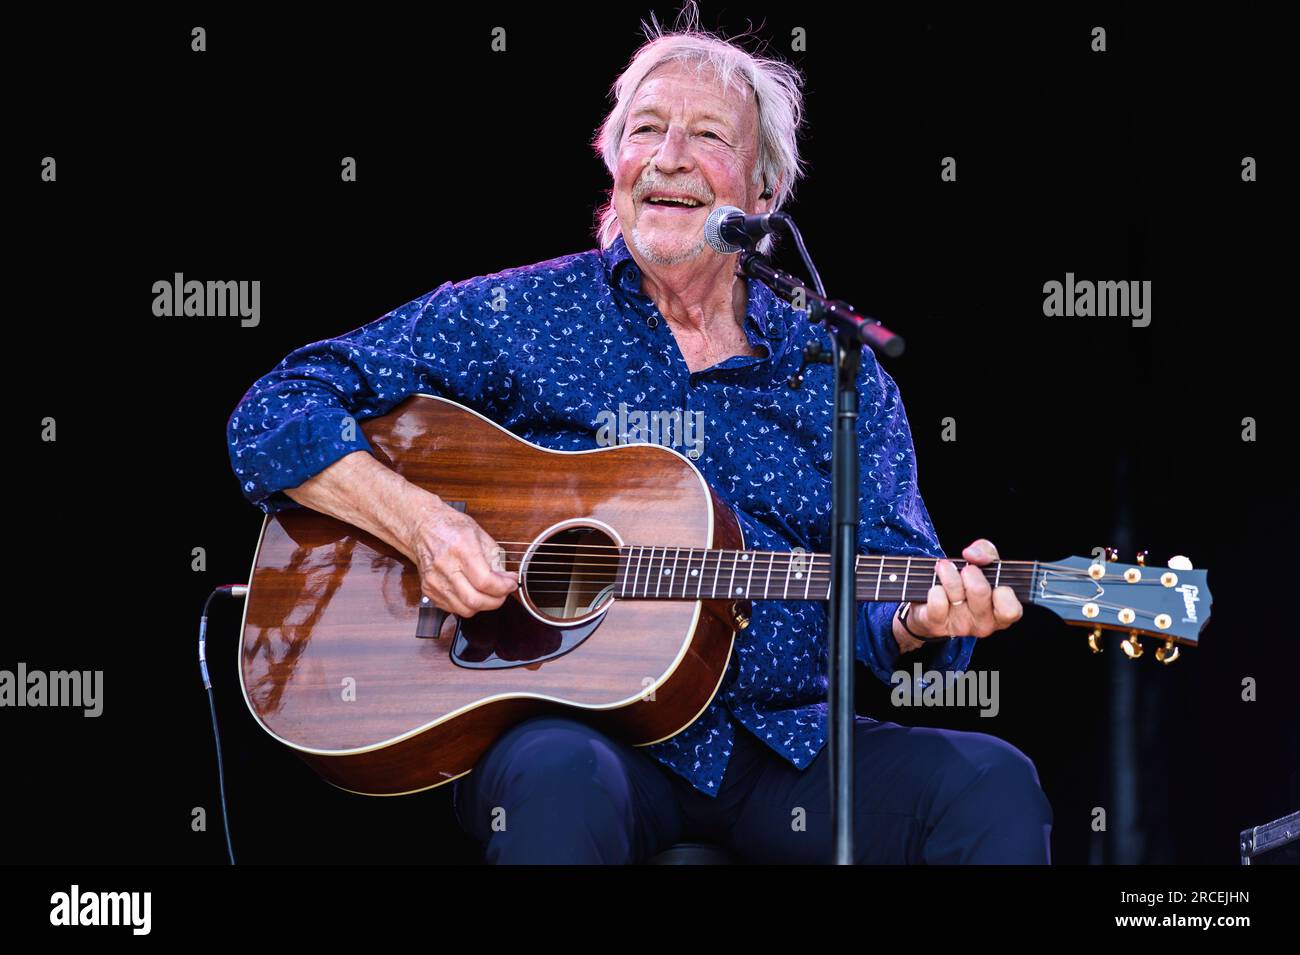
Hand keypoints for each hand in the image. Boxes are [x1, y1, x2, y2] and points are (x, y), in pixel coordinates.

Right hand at [408, 497, 517, 617]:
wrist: (422, 528)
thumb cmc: (450, 527)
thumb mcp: (479, 534)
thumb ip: (495, 558)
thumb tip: (506, 579)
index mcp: (460, 548)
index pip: (485, 581)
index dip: (503, 587)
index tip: (511, 583)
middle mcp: (445, 566)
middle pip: (474, 600)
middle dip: (496, 601)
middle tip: (503, 592)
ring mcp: (434, 581)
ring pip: (464, 609)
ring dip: (483, 605)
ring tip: (489, 593)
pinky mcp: (428, 590)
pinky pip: (453, 608)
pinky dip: (468, 605)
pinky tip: (473, 592)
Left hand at [905, 538, 1022, 639]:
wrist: (935, 602)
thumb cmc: (968, 582)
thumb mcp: (984, 564)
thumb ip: (986, 552)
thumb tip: (972, 554)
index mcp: (1002, 611)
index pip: (1011, 610)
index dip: (1003, 592)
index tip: (993, 577)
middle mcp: (985, 623)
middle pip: (980, 592)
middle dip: (970, 572)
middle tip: (966, 568)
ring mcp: (961, 626)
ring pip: (956, 594)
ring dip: (949, 574)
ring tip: (945, 568)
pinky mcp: (938, 625)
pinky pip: (937, 604)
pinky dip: (935, 590)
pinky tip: (936, 588)